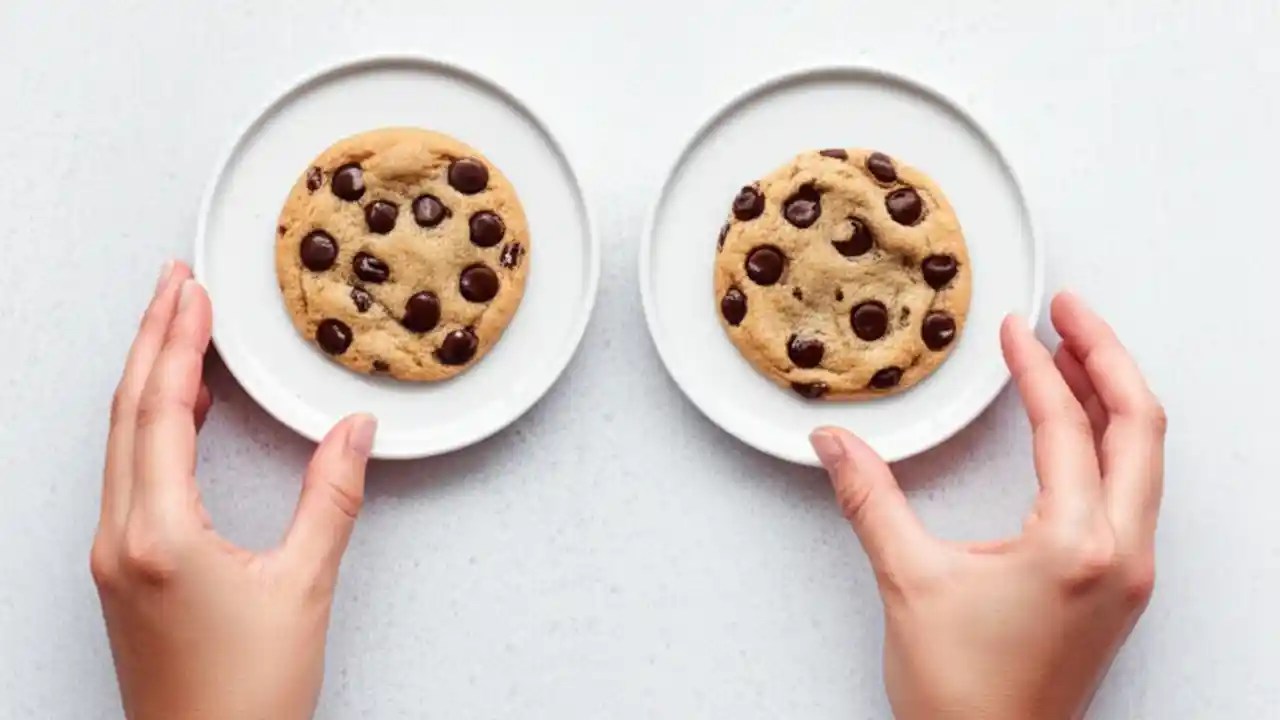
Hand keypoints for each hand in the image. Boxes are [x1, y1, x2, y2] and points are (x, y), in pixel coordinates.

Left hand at [90, 261, 376, 719]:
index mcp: (157, 535)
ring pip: (120, 442)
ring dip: (148, 379)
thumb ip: (330, 499)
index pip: (160, 412)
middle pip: (126, 414)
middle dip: (151, 340)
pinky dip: (150, 426)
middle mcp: (120, 538)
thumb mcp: (303, 589)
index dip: (176, 344)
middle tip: (175, 286)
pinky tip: (182, 414)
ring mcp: (114, 555)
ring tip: (177, 331)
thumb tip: (352, 432)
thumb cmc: (245, 698)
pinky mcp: (123, 571)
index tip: (191, 291)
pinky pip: (128, 475)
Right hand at [811, 292, 1164, 719]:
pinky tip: (1076, 428)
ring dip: (1112, 398)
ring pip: (1144, 459)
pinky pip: (1132, 491)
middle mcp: (1120, 554)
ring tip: (1073, 354)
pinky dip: (1110, 444)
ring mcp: (1128, 572)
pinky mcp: (1118, 586)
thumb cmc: (963, 695)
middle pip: (1140, 427)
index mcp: (1077, 546)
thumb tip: (833, 444)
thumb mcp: (909, 582)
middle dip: (1108, 356)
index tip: (1014, 329)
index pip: (1068, 428)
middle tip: (1071, 311)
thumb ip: (871, 500)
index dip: (1038, 368)